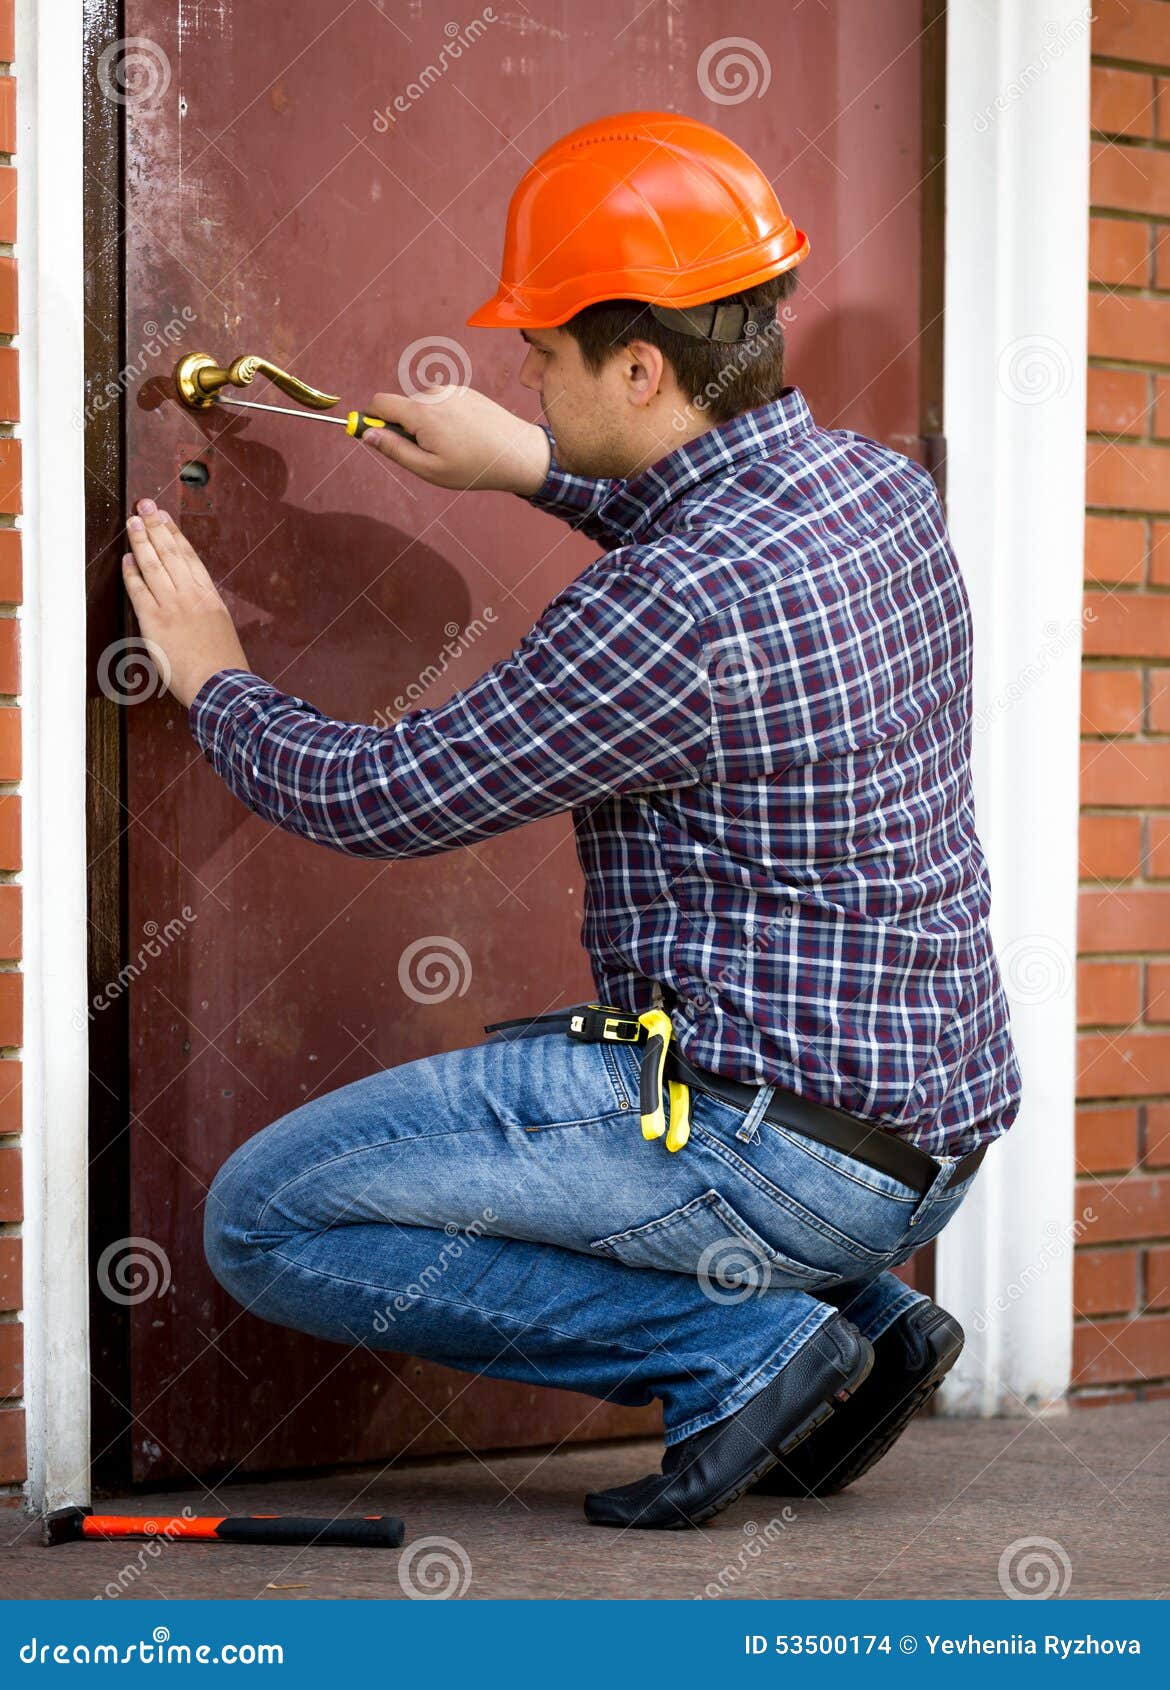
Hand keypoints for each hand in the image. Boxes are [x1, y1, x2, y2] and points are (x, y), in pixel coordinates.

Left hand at [122, 499, 251, 708]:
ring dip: (141, 541)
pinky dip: (131, 573)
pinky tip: (126, 559)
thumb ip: (206, 612)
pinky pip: (139, 591)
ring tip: (132, 522)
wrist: (222, 686)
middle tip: (144, 506)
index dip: (175, 535)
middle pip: (170, 553)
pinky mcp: (156, 622)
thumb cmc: (224, 666)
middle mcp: (191, 596)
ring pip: (154, 565)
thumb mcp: (222, 631)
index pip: (190, 557)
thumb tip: (194, 602)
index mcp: (210, 597)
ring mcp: (173, 607)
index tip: (165, 519)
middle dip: (155, 527)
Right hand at [361, 385, 550, 493]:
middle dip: (404, 427)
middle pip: (401, 406)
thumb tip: (367, 433)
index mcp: (421, 412)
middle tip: (428, 454)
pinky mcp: (465, 391)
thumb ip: (394, 449)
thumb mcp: (428, 468)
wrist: (517, 453)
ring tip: (451, 446)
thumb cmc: (473, 466)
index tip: (375, 436)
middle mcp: (434, 394)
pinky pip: (440, 403)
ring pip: (421, 405)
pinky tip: (463, 436)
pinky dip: (442, 418)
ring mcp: (451, 390)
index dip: (371, 418)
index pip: (379, 402)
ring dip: (425, 424)